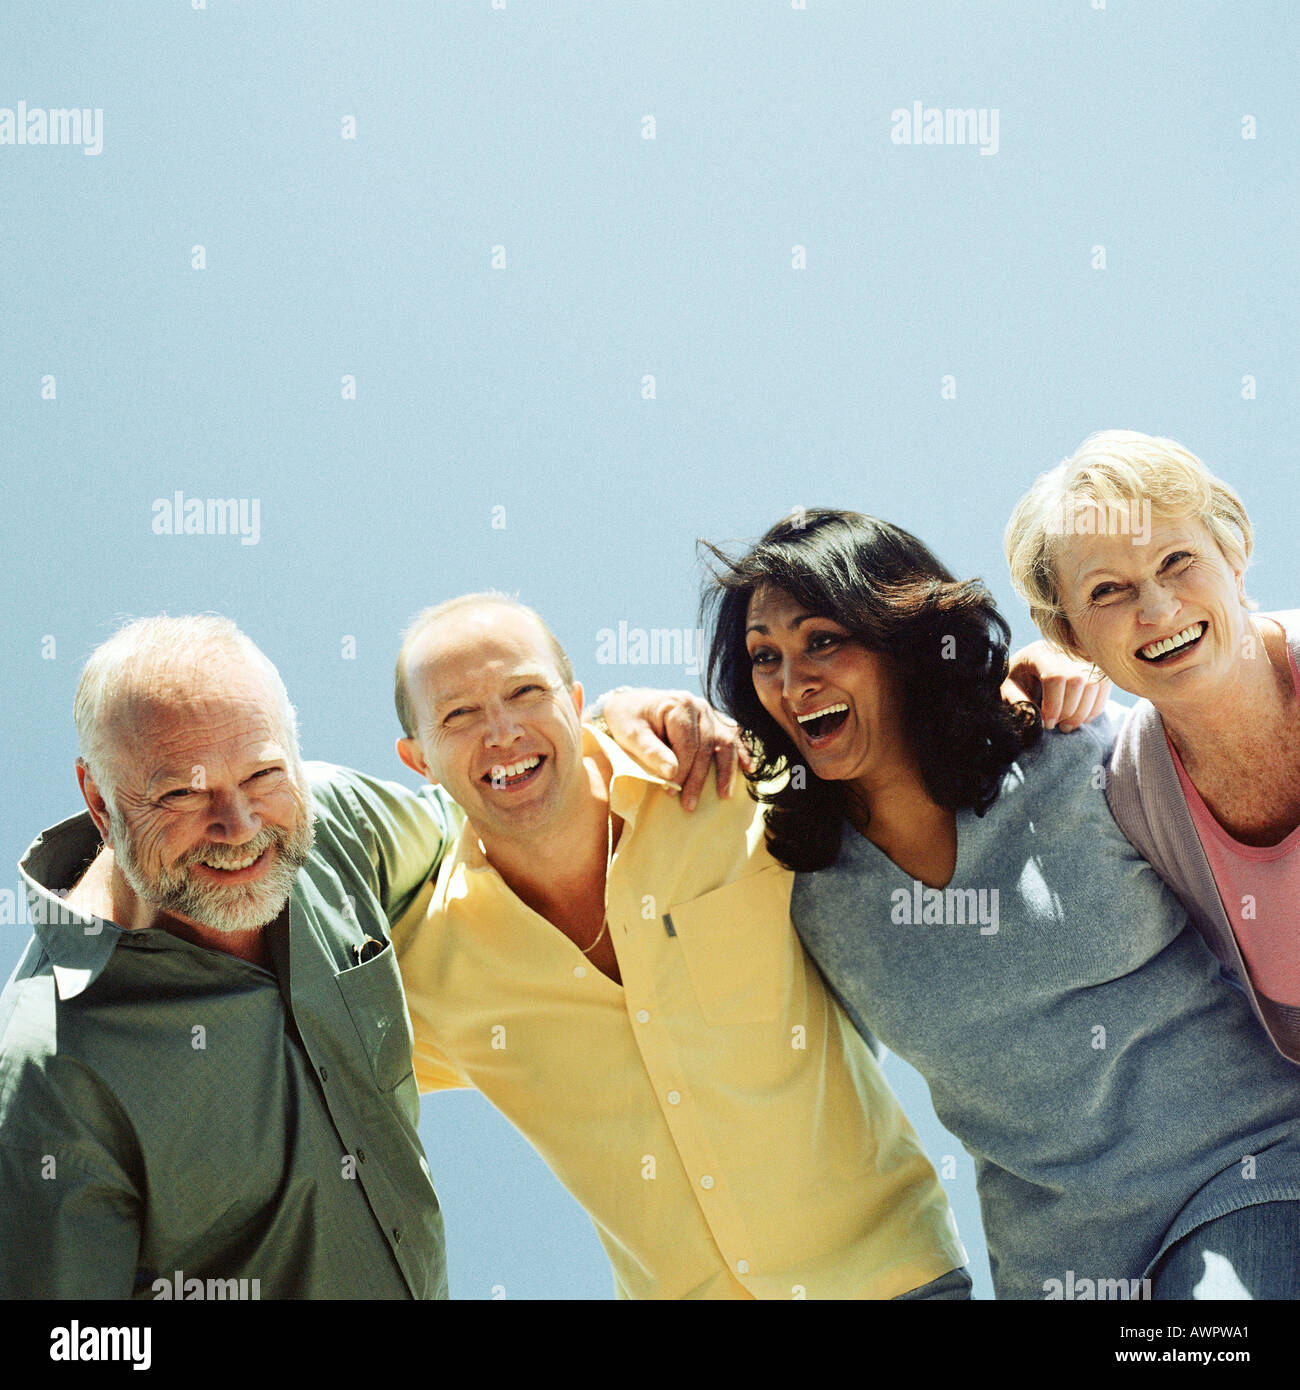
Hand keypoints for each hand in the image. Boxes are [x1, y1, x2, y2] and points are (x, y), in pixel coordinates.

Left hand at [596, 688, 754, 810]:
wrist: (628, 702)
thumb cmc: (627, 719)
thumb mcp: (630, 734)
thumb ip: (651, 752)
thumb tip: (672, 772)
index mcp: (678, 705)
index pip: (688, 745)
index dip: (682, 771)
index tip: (670, 792)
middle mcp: (698, 706)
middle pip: (707, 746)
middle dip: (700, 778)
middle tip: (690, 804)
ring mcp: (708, 712)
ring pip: (725, 741)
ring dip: (727, 769)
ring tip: (724, 794)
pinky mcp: (711, 719)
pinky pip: (731, 735)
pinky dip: (740, 752)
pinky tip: (747, 768)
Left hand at [1005, 641, 1111, 731]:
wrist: (1034, 661)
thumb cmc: (1021, 677)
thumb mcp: (1009, 687)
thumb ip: (1018, 702)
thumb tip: (1038, 720)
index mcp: (1041, 653)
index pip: (1055, 678)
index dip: (1053, 706)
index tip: (1048, 723)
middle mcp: (1066, 651)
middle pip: (1077, 682)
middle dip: (1068, 713)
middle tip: (1057, 726)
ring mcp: (1085, 656)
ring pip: (1093, 687)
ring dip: (1082, 713)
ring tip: (1067, 725)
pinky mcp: (1097, 666)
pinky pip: (1103, 689)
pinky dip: (1094, 709)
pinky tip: (1080, 718)